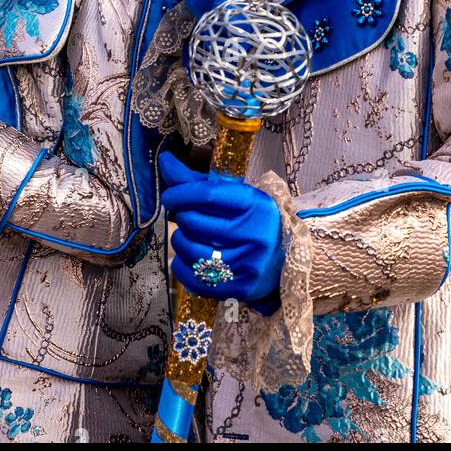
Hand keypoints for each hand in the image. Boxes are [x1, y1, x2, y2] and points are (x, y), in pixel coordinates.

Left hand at [159, 151, 283, 311]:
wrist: (285, 257)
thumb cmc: (253, 220)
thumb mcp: (235, 195)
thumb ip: (198, 181)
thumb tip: (164, 162)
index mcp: (255, 204)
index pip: (207, 194)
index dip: (180, 193)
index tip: (170, 196)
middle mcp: (253, 234)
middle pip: (194, 222)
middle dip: (182, 217)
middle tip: (187, 217)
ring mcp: (247, 264)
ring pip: (189, 249)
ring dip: (180, 240)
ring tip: (189, 236)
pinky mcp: (239, 288)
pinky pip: (192, 277)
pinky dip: (182, 266)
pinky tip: (191, 258)